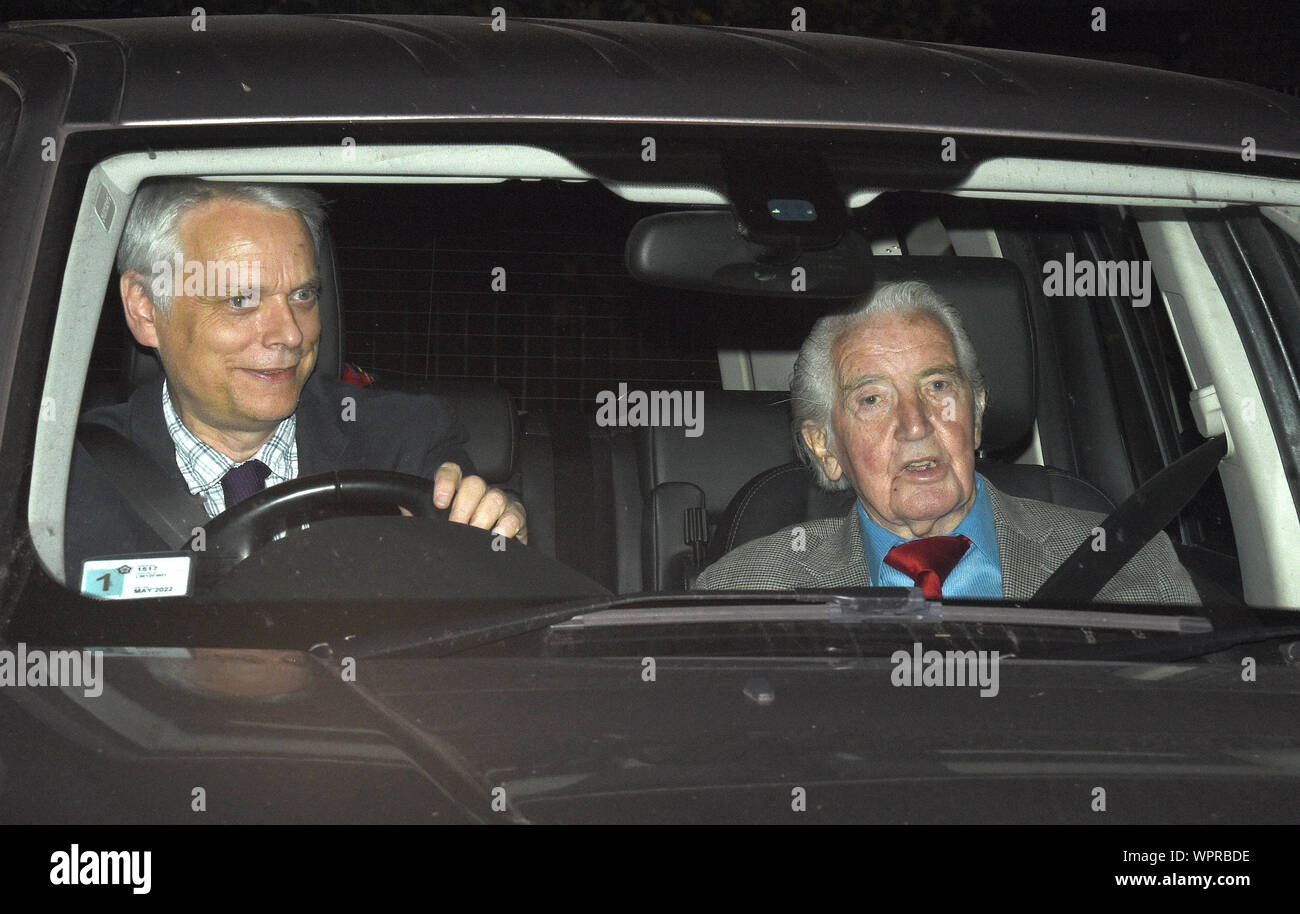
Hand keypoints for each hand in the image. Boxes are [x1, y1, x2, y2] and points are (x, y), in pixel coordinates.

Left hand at [397, 461, 527, 543]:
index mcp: (456, 489)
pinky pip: (517, 514)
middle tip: (457, 526)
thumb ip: (418, 516)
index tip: (439, 502)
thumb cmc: (453, 536)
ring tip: (477, 535)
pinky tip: (499, 535)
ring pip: (495, 498)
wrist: (482, 554)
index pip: (451, 472)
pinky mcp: (517, 517)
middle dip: (464, 507)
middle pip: (475, 484)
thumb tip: (405, 512)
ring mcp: (499, 502)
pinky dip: (508, 525)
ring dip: (484, 518)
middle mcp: (479, 492)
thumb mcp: (432, 525)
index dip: (445, 482)